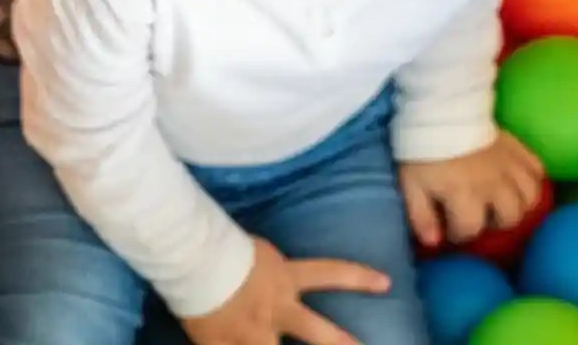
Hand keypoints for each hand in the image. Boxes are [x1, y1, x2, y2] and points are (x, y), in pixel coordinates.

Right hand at [181, 238, 390, 344]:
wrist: (191, 259)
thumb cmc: (217, 244)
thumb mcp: (250, 251)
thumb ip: (266, 265)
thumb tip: (269, 266)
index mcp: (283, 278)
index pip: (329, 272)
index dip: (358, 278)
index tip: (386, 283)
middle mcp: (276, 309)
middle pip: (319, 332)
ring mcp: (253, 332)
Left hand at [399, 132, 544, 246]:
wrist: (440, 111)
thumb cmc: (422, 151)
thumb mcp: (411, 184)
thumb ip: (421, 216)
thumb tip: (433, 243)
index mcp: (465, 196)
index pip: (470, 230)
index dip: (458, 235)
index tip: (450, 230)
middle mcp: (494, 186)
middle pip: (508, 219)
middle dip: (493, 224)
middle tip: (478, 217)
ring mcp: (510, 168)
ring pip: (529, 200)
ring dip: (517, 208)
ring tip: (500, 206)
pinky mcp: (519, 150)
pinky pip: (538, 172)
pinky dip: (532, 183)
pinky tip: (519, 185)